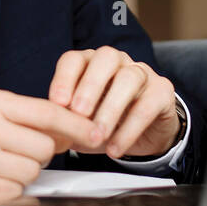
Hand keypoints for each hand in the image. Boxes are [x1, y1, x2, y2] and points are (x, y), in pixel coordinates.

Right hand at [0, 88, 102, 204]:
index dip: (78, 124)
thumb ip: (20, 115)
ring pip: (33, 171)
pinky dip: (8, 191)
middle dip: (37, 153)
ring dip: (21, 173)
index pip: (48, 112)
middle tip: (9, 151)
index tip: (96, 133)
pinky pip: (18, 194)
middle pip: (46, 146)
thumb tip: (69, 131)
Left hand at [48, 47, 180, 158]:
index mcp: (91, 63)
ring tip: (98, 136)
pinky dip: (130, 128)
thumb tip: (44, 130)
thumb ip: (64, 122)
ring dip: (110, 108)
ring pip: (129, 78)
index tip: (56, 103)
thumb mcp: (80, 124)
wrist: (143, 136)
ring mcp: (142, 73)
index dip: (64, 78)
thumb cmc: (105, 124)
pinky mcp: (162, 91)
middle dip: (89, 86)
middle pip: (105, 58)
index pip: (75, 59)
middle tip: (78, 114)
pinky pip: (148, 104)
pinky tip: (116, 147)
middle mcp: (117, 62)